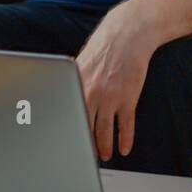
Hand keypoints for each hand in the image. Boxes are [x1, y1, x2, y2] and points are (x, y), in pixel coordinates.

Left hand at [76, 20, 154, 161]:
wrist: (129, 34)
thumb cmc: (105, 47)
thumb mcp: (81, 63)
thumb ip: (73, 83)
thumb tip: (62, 100)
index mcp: (76, 85)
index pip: (66, 117)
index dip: (65, 135)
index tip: (64, 147)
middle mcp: (92, 93)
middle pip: (84, 129)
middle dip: (84, 147)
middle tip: (84, 157)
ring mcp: (112, 97)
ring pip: (105, 132)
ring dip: (104, 148)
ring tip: (105, 155)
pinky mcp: (129, 98)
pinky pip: (126, 126)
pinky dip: (125, 139)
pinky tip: (124, 147)